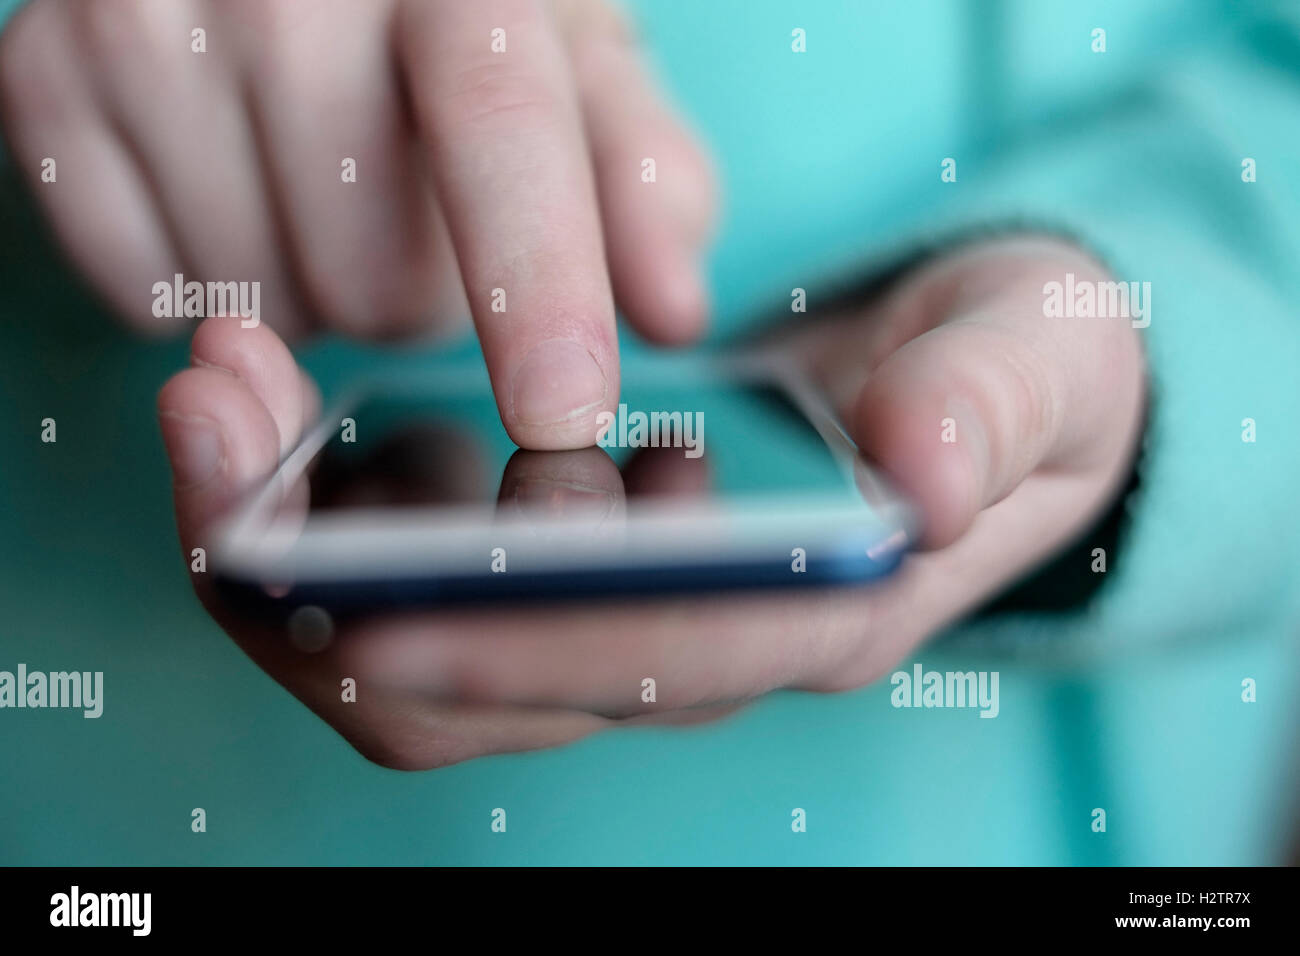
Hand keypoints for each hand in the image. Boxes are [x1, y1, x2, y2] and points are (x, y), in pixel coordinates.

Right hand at [1, 0, 715, 447]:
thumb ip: (641, 179)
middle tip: (409, 216)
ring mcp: (138, 22)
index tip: (563, 416)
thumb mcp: (578, 69)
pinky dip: (214, 290)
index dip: (535, 283)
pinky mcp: (43, 83)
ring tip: (324, 197)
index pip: (495, 127)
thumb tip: (674, 310)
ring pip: (263, 305)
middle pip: (372, 276)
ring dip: (316, 296)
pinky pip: (146, 294)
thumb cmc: (457, 20)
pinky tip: (237, 202)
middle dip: (413, 299)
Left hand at [157, 236, 1144, 768]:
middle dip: (320, 597)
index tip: (355, 588)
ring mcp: (626, 627)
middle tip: (212, 420)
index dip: (501, 643)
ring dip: (288, 555)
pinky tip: (288, 416)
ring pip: (417, 661)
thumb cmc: (1013, 374)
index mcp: (821, 616)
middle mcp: (702, 655)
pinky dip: (322, 522)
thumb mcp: (1042, 360)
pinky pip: (416, 594)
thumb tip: (926, 472)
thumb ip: (994, 409)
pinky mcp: (574, 576)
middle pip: (477, 700)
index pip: (644, 664)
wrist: (981, 381)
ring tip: (219, 400)